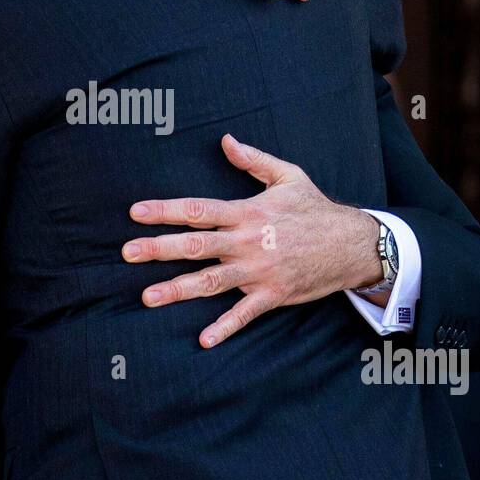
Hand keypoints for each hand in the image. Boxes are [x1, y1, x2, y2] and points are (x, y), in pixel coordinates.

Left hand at [121, 134, 383, 347]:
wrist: (353, 244)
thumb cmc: (316, 209)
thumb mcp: (288, 176)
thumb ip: (253, 160)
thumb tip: (225, 140)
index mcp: (248, 212)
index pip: (198, 210)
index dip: (165, 211)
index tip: (136, 212)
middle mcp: (248, 242)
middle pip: (196, 245)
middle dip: (158, 249)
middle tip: (127, 253)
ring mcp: (259, 271)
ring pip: (211, 282)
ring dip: (178, 290)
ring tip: (148, 297)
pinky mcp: (273, 295)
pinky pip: (245, 314)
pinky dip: (225, 327)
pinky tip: (203, 339)